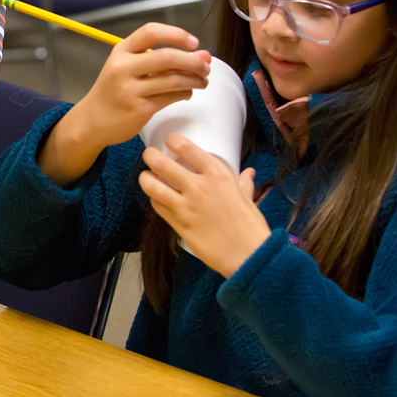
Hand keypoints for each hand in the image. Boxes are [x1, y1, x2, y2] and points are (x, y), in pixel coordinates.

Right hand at [38, 23, 210, 186]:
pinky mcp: (138, 109)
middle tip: (206, 66)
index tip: (194, 42)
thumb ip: (161, 60)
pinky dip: (185, 94)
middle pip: (167, 57)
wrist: (93, 120)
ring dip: (195, 79)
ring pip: (173, 80)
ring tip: (203, 81)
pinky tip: (187, 93)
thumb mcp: (127, 67)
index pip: (151, 32)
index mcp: (120, 51)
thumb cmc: (114, 90)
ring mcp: (130, 89)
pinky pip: (171, 98)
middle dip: (193, 61)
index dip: (176, 34)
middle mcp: (122, 67)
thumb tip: (202, 54)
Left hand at [139, 135, 269, 277]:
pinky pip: (157, 206)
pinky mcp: (178, 224)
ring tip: (147, 176)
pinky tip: (158, 198)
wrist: (248, 256)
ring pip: (151, 185)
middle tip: (150, 156)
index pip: (186, 147)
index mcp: (217, 175)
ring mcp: (185, 206)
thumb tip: (247, 173)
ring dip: (145, 178)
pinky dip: (154, 199)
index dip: (173, 140)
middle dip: (150, 156)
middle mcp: (198, 187)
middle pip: (160, 163)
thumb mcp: (248, 199)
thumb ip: (242, 184)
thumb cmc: (250, 227)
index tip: (170, 140)